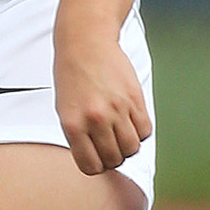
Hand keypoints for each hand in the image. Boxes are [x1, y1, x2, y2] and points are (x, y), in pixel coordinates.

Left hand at [52, 28, 151, 175]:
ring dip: (128, 146)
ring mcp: (117, 109)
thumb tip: (98, 161)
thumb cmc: (71, 76)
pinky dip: (140, 131)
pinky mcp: (135, 99)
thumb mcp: (65, 109)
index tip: (96, 157)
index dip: (95, 165)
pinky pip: (145, 131)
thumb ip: (79, 136)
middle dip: (113, 157)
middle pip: (114, 159)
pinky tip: (130, 120)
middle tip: (109, 143)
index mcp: (72, 124)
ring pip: (132, 148)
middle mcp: (95, 119)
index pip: (91, 166)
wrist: (84, 42)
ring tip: (120, 132)